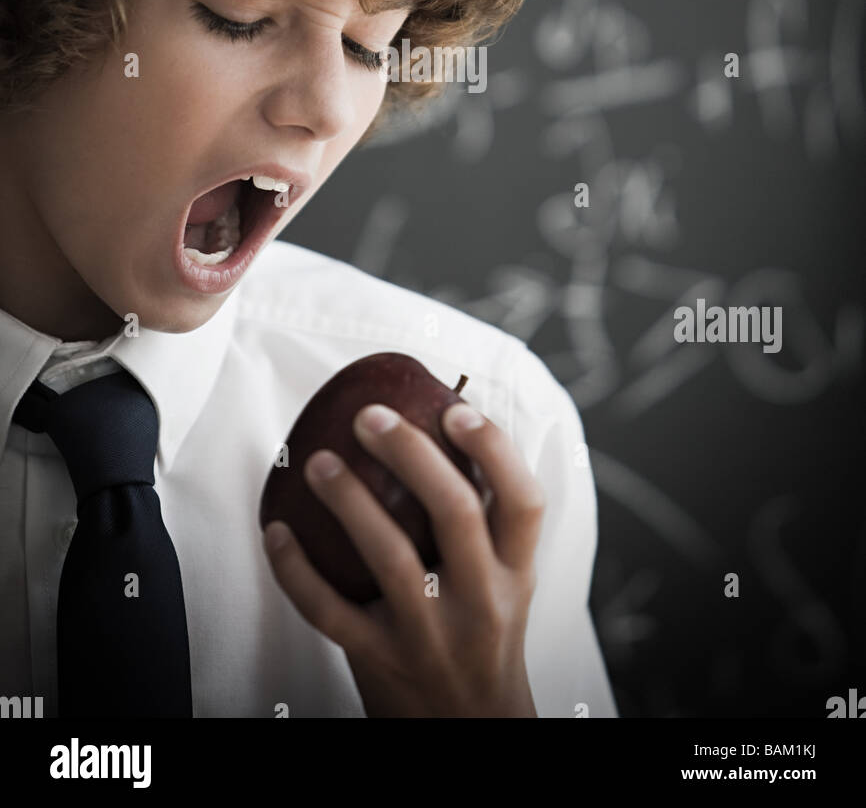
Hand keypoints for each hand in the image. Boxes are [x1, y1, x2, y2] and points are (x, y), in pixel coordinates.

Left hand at [263, 399, 545, 716]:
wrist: (471, 727)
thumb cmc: (481, 635)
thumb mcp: (504, 580)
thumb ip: (484, 519)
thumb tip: (437, 422)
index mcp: (514, 570)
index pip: (524, 501)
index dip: (494, 448)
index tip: (454, 410)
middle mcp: (481, 600)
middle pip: (456, 511)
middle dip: (410, 453)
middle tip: (369, 415)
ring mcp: (431, 633)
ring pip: (391, 557)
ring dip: (350, 501)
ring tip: (318, 461)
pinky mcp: (382, 660)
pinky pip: (330, 611)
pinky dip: (295, 570)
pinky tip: (276, 531)